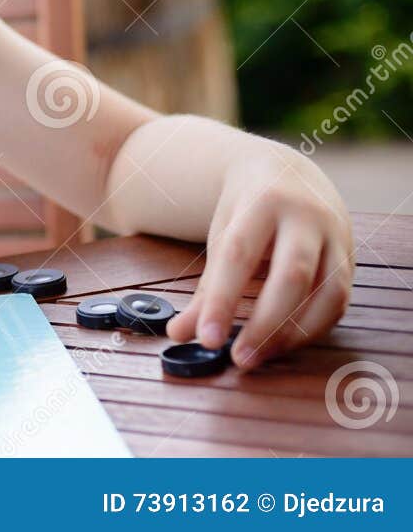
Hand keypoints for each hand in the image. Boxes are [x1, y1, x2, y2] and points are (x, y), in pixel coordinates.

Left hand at [166, 144, 353, 368]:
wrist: (289, 173)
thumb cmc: (247, 210)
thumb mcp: (222, 233)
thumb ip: (205, 288)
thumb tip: (180, 333)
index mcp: (262, 201)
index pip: (239, 255)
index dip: (222, 300)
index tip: (206, 338)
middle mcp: (305, 216)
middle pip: (291, 276)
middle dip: (265, 324)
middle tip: (238, 358)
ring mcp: (335, 236)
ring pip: (326, 293)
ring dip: (294, 333)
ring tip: (260, 356)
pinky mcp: (352, 256)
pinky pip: (339, 300)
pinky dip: (314, 328)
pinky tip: (285, 342)